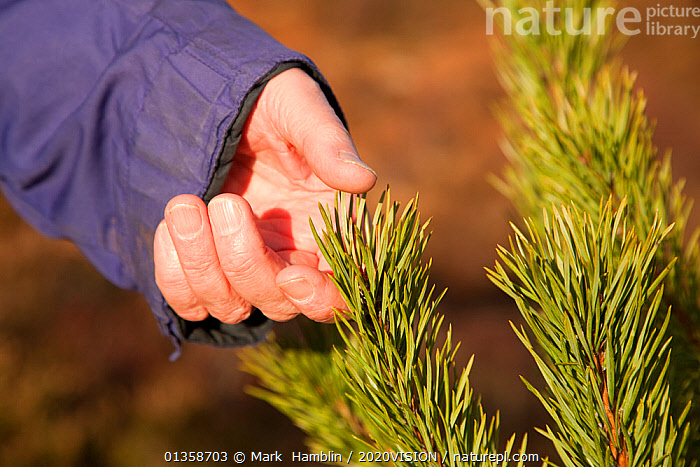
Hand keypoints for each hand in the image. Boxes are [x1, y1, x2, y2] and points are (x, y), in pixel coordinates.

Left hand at [153, 68, 375, 324]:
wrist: (218, 101)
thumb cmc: (270, 101)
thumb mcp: (298, 108)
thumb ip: (328, 145)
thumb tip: (363, 180)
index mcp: (331, 228)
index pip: (341, 290)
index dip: (321, 298)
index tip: (292, 275)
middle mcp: (293, 256)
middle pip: (278, 302)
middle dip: (244, 261)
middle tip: (223, 203)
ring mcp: (247, 266)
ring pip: (230, 304)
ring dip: (201, 262)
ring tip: (184, 203)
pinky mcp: (206, 268)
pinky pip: (187, 299)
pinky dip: (174, 271)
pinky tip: (173, 225)